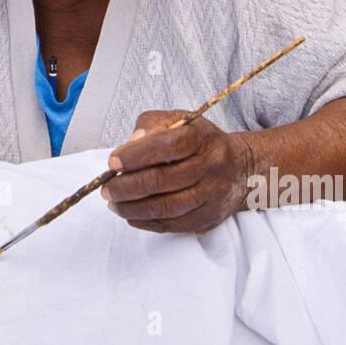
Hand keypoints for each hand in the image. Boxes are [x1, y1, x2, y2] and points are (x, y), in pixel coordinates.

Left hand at [101, 110, 251, 234]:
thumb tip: (129, 145)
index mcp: (201, 137)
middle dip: (126, 187)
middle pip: (162, 181)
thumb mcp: (179, 120)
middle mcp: (210, 166)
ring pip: (165, 207)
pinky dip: (146, 222)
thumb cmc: (199, 141)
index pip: (166, 147)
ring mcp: (211, 195)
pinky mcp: (208, 217)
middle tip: (106, 189)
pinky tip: (131, 215)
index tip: (112, 163)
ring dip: (132, 208)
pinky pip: (172, 225)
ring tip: (113, 203)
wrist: (239, 168)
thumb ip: (151, 126)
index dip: (135, 156)